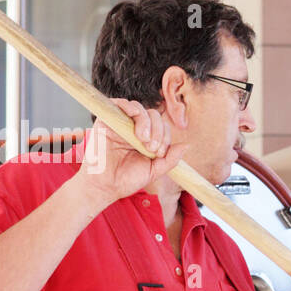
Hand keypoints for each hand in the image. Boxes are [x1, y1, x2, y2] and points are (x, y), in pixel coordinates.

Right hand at [71, 99, 188, 208]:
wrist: (104, 186)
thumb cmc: (127, 179)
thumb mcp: (154, 170)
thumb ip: (170, 159)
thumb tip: (186, 146)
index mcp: (146, 139)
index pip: (162, 127)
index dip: (165, 136)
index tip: (159, 153)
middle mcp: (134, 129)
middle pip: (153, 116)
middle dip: (158, 130)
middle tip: (151, 148)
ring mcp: (121, 123)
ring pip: (139, 109)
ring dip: (146, 122)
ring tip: (143, 139)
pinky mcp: (107, 120)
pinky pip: (119, 103)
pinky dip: (129, 107)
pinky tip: (134, 117)